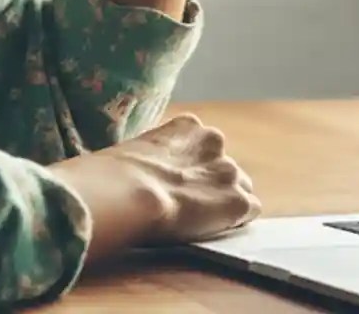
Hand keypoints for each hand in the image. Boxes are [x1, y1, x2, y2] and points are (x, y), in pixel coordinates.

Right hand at [49, 114, 260, 261]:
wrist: (127, 194)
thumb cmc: (111, 177)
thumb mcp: (129, 154)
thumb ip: (146, 159)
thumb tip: (125, 177)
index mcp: (188, 127)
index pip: (201, 147)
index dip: (189, 169)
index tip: (174, 184)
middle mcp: (215, 142)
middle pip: (223, 168)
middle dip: (211, 185)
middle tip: (187, 206)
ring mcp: (229, 171)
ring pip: (238, 189)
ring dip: (222, 204)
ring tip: (197, 222)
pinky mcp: (238, 201)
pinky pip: (247, 213)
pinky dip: (232, 223)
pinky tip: (210, 231)